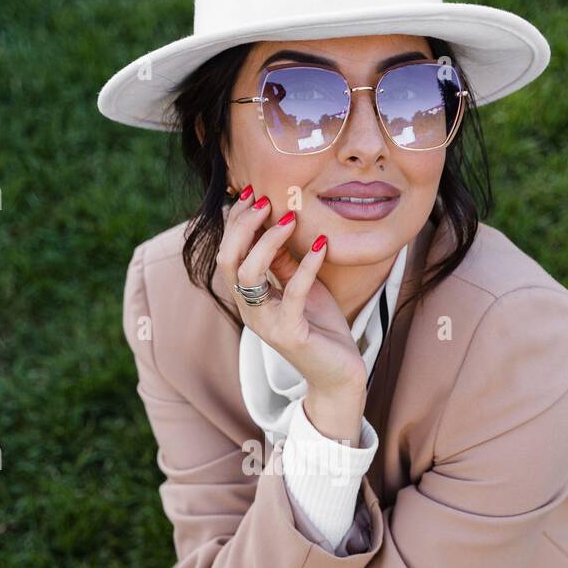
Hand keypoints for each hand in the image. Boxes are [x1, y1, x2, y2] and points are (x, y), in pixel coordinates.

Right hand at [220, 189, 367, 400]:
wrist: (339, 374)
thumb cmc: (320, 329)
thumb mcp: (301, 287)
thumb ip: (284, 263)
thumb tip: (276, 223)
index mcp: (248, 297)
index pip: (229, 252)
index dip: (236, 221)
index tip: (252, 193)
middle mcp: (249, 310)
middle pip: (228, 259)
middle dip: (242, 225)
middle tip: (264, 200)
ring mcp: (266, 323)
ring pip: (249, 273)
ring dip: (267, 240)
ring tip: (290, 218)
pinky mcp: (290, 334)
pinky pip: (293, 292)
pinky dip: (307, 265)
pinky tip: (322, 245)